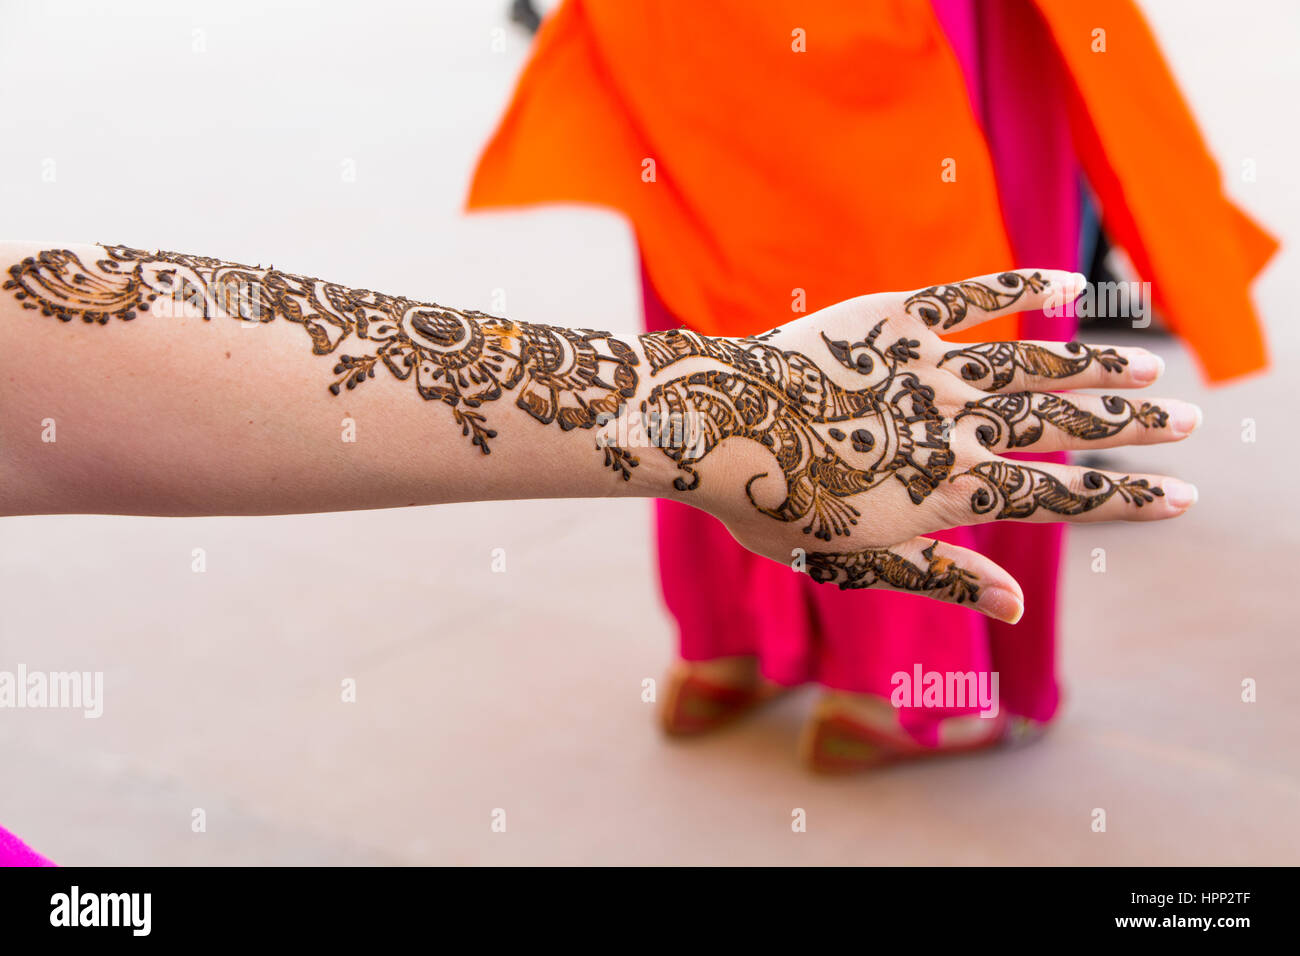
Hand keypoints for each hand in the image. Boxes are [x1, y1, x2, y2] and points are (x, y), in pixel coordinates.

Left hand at [634, 269, 1198, 622]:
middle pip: (1064, 428)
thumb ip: (940, 576)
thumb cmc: (772, 505)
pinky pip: (970, 300)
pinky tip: (1066, 286)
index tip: (1183, 496)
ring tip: (1146, 368)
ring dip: (1094, 368)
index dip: (1125, 499)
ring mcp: (927, 370)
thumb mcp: (853, 559)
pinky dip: (1022, 289)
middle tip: (1188, 421)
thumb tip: (1016, 610)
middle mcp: (953, 429)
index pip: (1060, 498)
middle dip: (1132, 428)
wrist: (713, 428)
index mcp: (947, 494)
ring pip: (1034, 366)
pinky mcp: (894, 319)